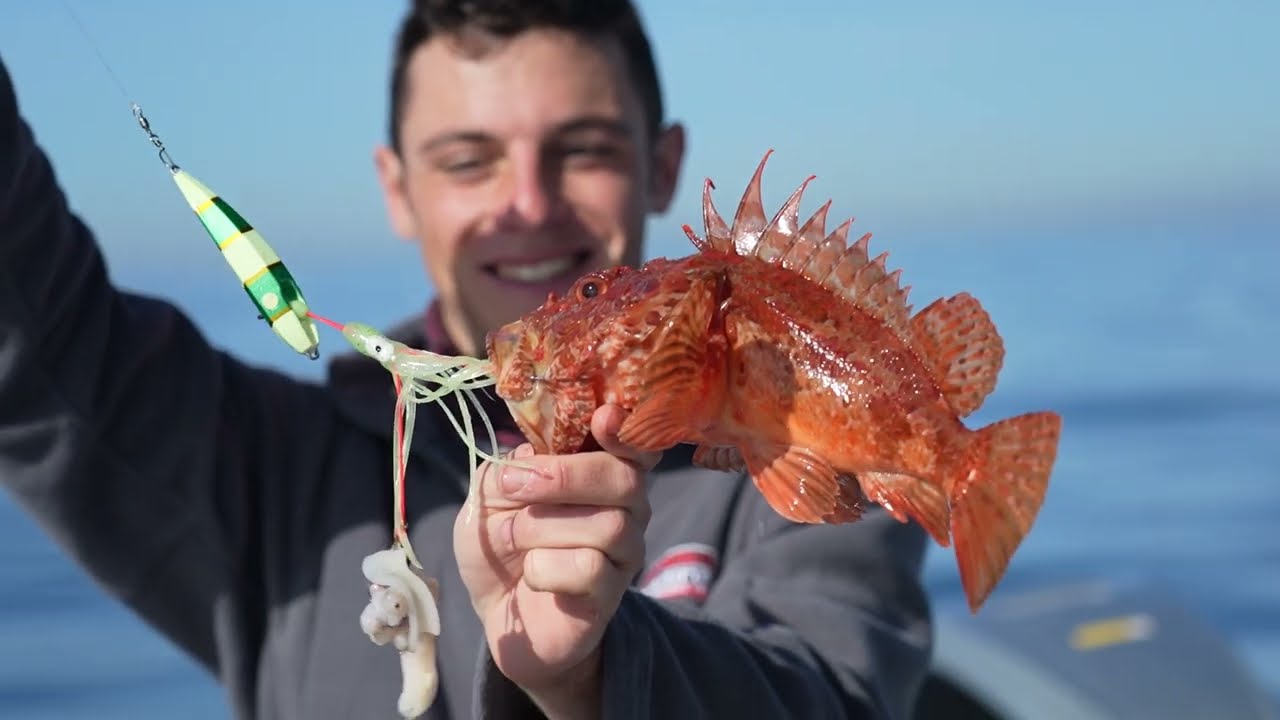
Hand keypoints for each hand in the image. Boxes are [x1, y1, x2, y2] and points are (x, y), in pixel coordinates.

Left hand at [453, 404, 657, 715]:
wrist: (498, 610)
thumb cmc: (502, 541)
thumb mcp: (490, 495)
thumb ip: (511, 467)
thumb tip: (536, 455)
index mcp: (601, 469)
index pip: (634, 441)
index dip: (624, 428)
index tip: (602, 417)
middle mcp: (627, 506)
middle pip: (624, 479)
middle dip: (564, 477)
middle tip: (514, 487)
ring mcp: (625, 550)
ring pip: (608, 526)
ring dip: (542, 527)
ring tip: (513, 538)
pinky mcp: (611, 593)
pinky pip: (590, 569)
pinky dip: (545, 568)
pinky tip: (532, 575)